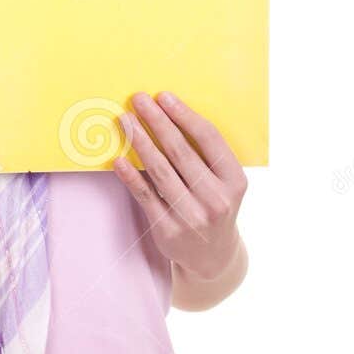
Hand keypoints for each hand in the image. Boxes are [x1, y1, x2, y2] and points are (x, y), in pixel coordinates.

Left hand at [114, 91, 246, 280]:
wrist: (213, 256)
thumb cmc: (213, 206)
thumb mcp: (224, 184)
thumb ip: (205, 157)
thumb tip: (168, 115)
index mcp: (235, 182)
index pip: (210, 140)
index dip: (185, 116)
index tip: (164, 97)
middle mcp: (216, 199)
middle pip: (181, 152)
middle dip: (157, 122)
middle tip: (138, 100)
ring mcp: (192, 216)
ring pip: (160, 171)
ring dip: (140, 142)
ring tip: (125, 120)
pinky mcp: (167, 229)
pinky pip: (145, 195)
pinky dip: (130, 175)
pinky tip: (118, 158)